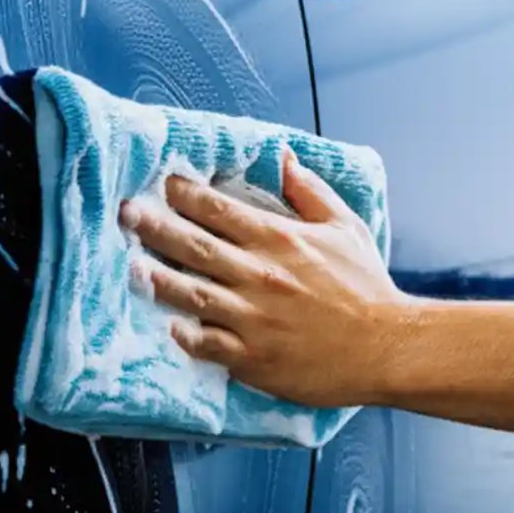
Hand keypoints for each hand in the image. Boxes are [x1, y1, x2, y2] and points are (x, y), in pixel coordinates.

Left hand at [119, 152, 405, 407]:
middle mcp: (261, 274)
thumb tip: (283, 156)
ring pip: (193, 293)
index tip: (161, 182)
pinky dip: (186, 334)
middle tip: (125, 212)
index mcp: (280, 240)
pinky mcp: (255, 356)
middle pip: (196, 245)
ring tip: (130, 266)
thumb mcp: (345, 227)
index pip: (221, 209)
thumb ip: (309, 191)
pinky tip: (164, 325)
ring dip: (159, 278)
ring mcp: (255, 318)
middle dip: (156, 226)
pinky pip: (210, 343)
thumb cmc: (367, 288)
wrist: (388, 347)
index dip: (186, 193)